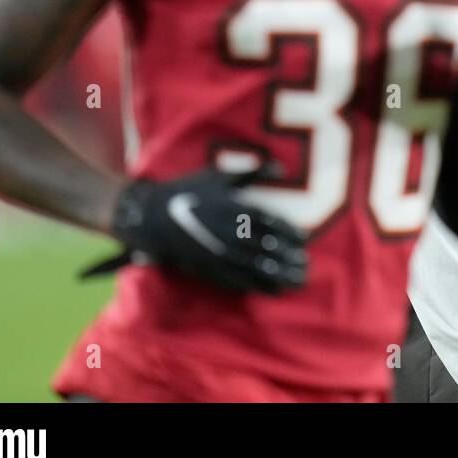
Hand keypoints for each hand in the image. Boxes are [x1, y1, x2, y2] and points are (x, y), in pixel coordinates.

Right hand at [80, 165, 308, 293]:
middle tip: (306, 263)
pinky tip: (276, 290)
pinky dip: (259, 286)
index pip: (271, 224)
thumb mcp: (219, 175)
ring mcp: (219, 254)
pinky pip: (238, 281)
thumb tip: (281, 167)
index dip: (291, 233)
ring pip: (257, 268)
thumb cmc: (188, 192)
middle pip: (268, 249)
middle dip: (290, 258)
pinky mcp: (209, 269)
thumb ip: (251, 173)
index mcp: (234, 210)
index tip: (305, 239)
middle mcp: (230, 234)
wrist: (151, 217)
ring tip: (299, 279)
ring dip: (281, 275)